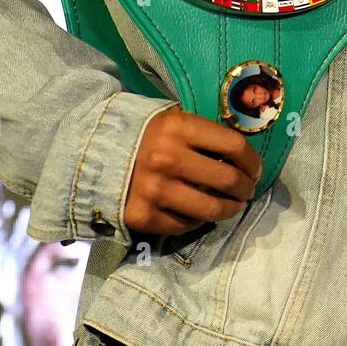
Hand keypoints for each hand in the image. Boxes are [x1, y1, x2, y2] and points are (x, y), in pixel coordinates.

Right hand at [124, 104, 263, 234]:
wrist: (91, 155)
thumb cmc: (142, 135)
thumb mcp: (170, 120)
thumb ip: (201, 133)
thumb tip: (241, 155)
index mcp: (178, 127)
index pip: (234, 145)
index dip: (252, 160)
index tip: (255, 169)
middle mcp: (167, 158)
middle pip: (228, 180)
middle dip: (246, 188)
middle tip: (246, 190)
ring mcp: (155, 190)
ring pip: (212, 209)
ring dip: (230, 209)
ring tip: (232, 206)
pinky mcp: (143, 216)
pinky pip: (186, 225)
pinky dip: (197, 220)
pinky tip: (199, 212)